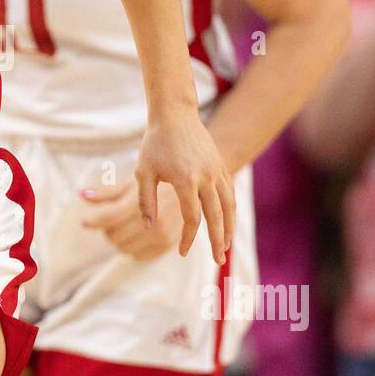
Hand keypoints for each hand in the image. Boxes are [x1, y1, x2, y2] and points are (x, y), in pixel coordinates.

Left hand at [80, 178, 184, 260]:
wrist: (194, 186)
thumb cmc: (160, 180)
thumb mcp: (133, 182)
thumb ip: (107, 193)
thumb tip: (81, 195)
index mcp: (143, 203)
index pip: (108, 218)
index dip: (93, 221)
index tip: (84, 221)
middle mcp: (153, 222)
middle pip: (113, 236)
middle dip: (108, 229)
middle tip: (113, 218)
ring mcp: (162, 236)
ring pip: (124, 248)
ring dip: (120, 239)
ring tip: (126, 225)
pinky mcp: (168, 246)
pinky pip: (138, 257)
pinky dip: (133, 248)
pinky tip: (138, 234)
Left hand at [135, 110, 234, 265]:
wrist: (174, 114)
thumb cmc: (155, 143)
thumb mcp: (144, 172)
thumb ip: (146, 201)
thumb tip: (149, 227)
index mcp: (185, 180)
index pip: (191, 218)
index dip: (187, 238)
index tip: (181, 251)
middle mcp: (206, 177)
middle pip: (216, 216)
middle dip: (216, 240)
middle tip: (218, 261)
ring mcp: (216, 170)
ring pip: (228, 205)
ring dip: (229, 228)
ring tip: (225, 246)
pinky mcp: (220, 165)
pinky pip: (230, 192)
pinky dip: (230, 210)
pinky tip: (227, 222)